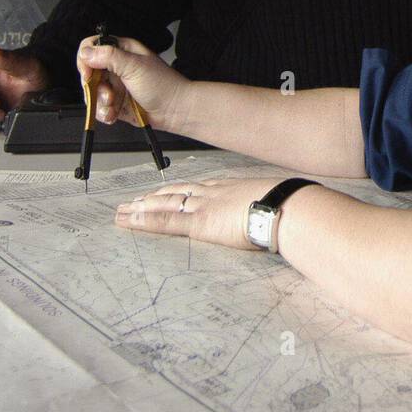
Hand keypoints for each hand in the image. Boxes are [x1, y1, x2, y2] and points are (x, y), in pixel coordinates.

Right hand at [76, 35, 190, 133]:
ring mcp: (115, 86)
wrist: (174, 110)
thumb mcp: (134, 66)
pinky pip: (100, 108)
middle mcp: (116, 67)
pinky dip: (105, 113)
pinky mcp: (116, 103)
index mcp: (121, 51)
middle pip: (88, 73)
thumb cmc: (162, 84)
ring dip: (100, 102)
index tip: (88, 74)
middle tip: (108, 93)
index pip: (91, 47)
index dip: (85, 60)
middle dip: (94, 87)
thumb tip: (86, 52)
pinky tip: (114, 114)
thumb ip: (109, 56)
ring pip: (92, 93)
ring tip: (114, 105)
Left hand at [114, 177, 297, 248]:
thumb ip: (266, 209)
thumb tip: (273, 215)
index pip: (198, 188)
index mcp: (231, 188)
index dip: (178, 190)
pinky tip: (127, 220)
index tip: (167, 192)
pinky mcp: (198, 223)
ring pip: (164, 204)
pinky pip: (164, 221)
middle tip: (134, 200)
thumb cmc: (289, 207)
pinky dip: (142, 220)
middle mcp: (213, 193)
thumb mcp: (275, 202)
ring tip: (122, 210)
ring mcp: (204, 206)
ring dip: (140, 207)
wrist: (287, 207)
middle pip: (176, 192)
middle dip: (154, 196)